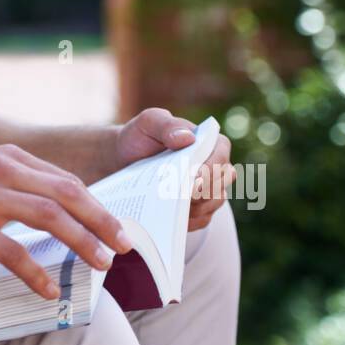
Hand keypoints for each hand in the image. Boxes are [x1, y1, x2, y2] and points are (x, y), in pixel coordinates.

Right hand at [0, 145, 136, 300]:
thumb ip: (13, 181)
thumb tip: (50, 206)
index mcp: (8, 156)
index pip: (65, 179)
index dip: (96, 204)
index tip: (115, 226)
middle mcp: (1, 170)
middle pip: (67, 193)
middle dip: (102, 220)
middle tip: (124, 245)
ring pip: (48, 218)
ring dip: (81, 242)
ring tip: (100, 264)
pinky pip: (10, 251)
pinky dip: (34, 271)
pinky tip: (47, 289)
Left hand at [113, 107, 235, 231]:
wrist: (122, 160)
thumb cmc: (139, 137)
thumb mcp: (148, 123)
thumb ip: (166, 125)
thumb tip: (188, 138)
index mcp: (209, 141)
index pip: (220, 155)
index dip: (210, 168)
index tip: (193, 179)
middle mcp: (214, 165)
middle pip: (222, 182)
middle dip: (203, 191)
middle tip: (181, 197)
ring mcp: (208, 189)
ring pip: (214, 203)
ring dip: (196, 208)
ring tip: (173, 208)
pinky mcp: (198, 209)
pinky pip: (202, 220)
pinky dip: (189, 222)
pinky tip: (171, 220)